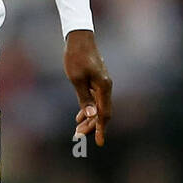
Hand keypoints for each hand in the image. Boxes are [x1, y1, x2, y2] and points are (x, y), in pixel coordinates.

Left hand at [65, 29, 111, 145]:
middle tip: (78, 136)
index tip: (99, 142)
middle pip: (102, 112)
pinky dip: (88, 109)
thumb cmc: (76, 57)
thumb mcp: (76, 79)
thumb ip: (84, 98)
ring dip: (89, 119)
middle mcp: (106, 87)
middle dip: (92, 126)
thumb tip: (91, 116)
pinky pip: (95, 100)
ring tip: (77, 129)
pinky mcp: (97, 81)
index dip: (101, 129)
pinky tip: (79, 116)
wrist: (79, 39)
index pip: (104, 113)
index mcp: (103, 87)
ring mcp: (102, 84)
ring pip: (98, 107)